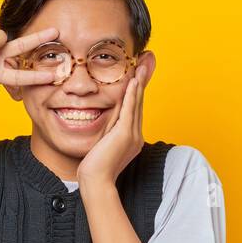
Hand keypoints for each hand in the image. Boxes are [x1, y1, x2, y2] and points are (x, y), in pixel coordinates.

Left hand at [77, 60, 149, 185]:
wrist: (96, 182)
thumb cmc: (94, 169)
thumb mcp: (101, 147)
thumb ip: (104, 135)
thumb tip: (102, 130)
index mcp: (131, 138)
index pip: (133, 108)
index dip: (137, 89)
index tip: (139, 72)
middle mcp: (135, 135)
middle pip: (139, 102)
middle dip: (143, 80)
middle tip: (148, 60)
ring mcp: (132, 134)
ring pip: (136, 103)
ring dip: (140, 82)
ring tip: (143, 64)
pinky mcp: (124, 134)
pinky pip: (129, 109)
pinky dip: (132, 94)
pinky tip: (133, 80)